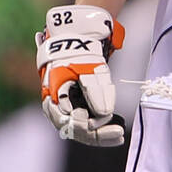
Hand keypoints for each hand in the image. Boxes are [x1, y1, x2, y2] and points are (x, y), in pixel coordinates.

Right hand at [36, 4, 126, 145]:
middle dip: (98, 134)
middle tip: (118, 134)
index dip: (91, 127)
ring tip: (118, 136)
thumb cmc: (80, 52)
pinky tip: (114, 131)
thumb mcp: (89, 69)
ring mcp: (65, 106)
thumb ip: (96, 91)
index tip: (110, 122)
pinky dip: (99, 125)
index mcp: (53, 98)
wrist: (77, 36)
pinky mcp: (75, 103)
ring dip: (99, 133)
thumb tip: (104, 114)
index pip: (71, 123)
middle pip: (76, 130)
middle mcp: (56, 107)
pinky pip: (86, 120)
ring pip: (81, 128)